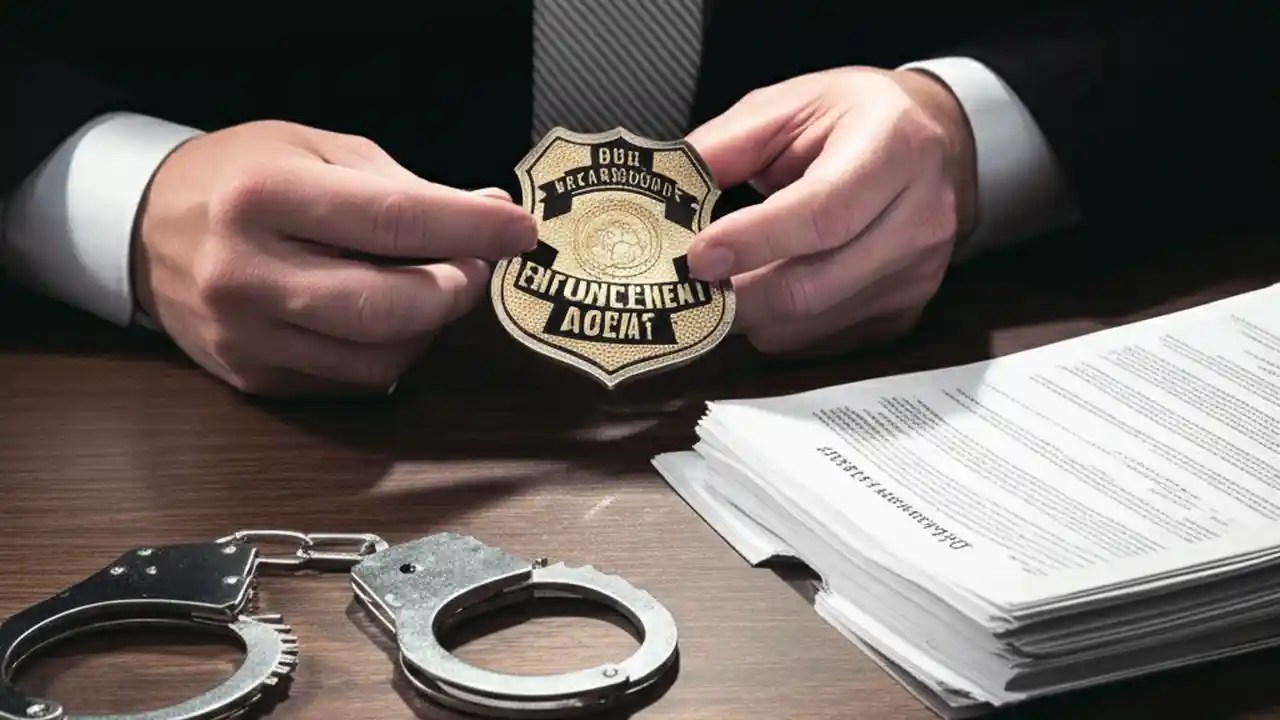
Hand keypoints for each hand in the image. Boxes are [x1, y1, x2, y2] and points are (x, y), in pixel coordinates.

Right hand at [132, 120, 535, 395]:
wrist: (143, 227)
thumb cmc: (242, 176)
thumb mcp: (319, 152)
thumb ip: (408, 187)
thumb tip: (492, 214)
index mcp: (264, 197)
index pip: (395, 222)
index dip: (471, 231)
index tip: (520, 230)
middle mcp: (247, 273)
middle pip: (389, 308)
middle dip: (455, 289)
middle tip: (475, 266)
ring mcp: (246, 336)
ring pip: (378, 360)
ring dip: (427, 329)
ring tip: (428, 288)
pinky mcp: (252, 377)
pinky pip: (352, 383)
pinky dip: (389, 355)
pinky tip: (386, 318)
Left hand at [686, 67, 976, 353]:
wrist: (933, 141)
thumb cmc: (852, 119)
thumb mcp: (785, 107)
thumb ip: (721, 147)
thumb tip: (660, 198)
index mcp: (894, 147)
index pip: (822, 213)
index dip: (753, 241)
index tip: (697, 257)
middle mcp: (920, 216)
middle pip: (813, 285)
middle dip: (736, 298)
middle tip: (686, 290)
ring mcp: (918, 274)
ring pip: (810, 325)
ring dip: (752, 317)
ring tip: (721, 287)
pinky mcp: (905, 312)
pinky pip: (823, 343)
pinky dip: (780, 327)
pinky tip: (763, 296)